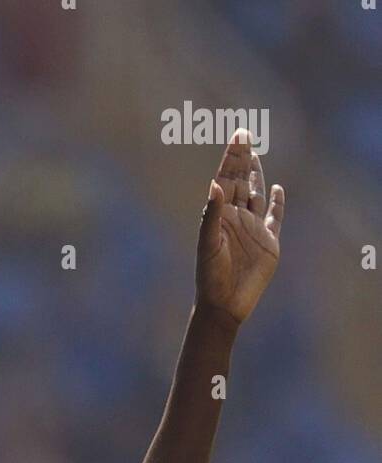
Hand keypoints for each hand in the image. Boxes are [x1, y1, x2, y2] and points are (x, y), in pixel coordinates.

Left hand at [195, 129, 283, 326]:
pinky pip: (274, 218)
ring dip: (256, 175)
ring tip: (254, 154)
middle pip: (241, 181)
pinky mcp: (268, 244)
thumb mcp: (208, 246)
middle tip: (244, 132)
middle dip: (242, 158)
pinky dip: (277, 203)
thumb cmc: (210, 277)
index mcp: (221, 216)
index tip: (237, 135)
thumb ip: (212, 215)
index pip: (227, 179)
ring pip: (256, 195)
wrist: (224, 305)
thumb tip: (215, 185)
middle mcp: (237, 219)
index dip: (233, 157)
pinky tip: (277, 189)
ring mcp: (253, 230)